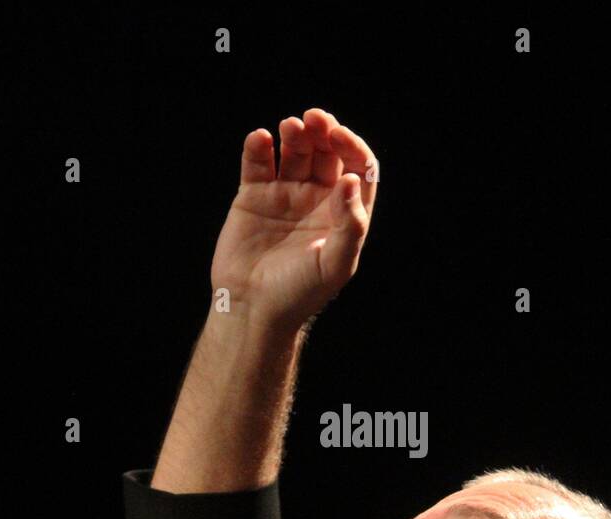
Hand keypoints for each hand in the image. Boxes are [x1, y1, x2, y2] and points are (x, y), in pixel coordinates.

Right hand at [210, 107, 377, 326]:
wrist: (253, 308)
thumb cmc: (299, 293)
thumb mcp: (335, 264)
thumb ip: (350, 225)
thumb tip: (351, 179)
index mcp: (343, 213)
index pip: (357, 168)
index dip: (352, 147)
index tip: (339, 136)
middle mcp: (317, 199)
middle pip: (326, 152)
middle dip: (324, 132)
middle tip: (315, 119)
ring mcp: (285, 194)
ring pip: (294, 151)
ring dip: (294, 134)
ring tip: (290, 127)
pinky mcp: (253, 195)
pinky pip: (258, 163)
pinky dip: (258, 147)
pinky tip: (260, 139)